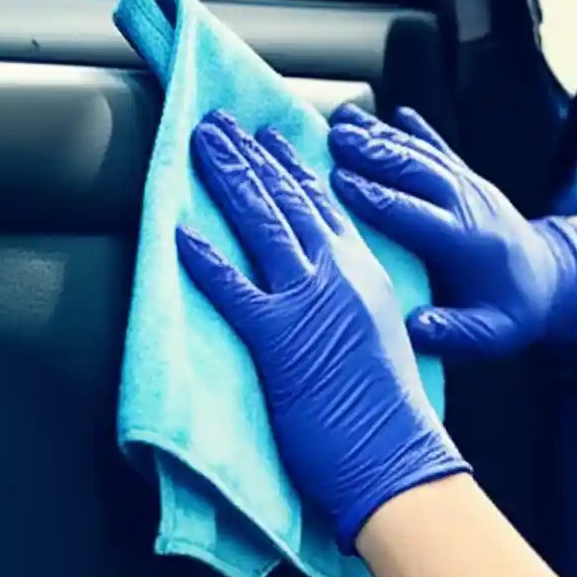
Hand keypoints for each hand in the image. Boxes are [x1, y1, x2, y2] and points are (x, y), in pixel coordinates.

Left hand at [175, 110, 469, 551]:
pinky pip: (233, 287)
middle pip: (287, 199)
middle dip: (249, 156)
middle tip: (219, 125)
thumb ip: (351, 305)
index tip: (269, 140)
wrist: (397, 452)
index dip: (290, 167)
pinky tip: (179, 232)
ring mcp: (309, 301)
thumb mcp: (378, 337)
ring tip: (201, 145)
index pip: (322, 205)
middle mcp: (338, 274)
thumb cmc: (387, 410)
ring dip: (227, 178)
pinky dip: (204, 258)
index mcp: (363, 272)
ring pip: (262, 222)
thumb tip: (326, 299)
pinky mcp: (278, 337)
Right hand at [326, 104, 576, 356]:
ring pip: (424, 154)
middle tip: (332, 139)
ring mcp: (470, 186)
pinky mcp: (470, 179)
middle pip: (416, 172)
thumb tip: (415, 328)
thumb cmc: (513, 310)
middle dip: (373, 153)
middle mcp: (468, 205)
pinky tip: (397, 112)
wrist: (551, 279)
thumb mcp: (492, 334)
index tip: (339, 182)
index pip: (414, 215)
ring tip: (344, 119)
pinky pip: (442, 150)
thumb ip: (455, 332)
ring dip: (384, 135)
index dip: (376, 197)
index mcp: (466, 243)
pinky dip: (420, 130)